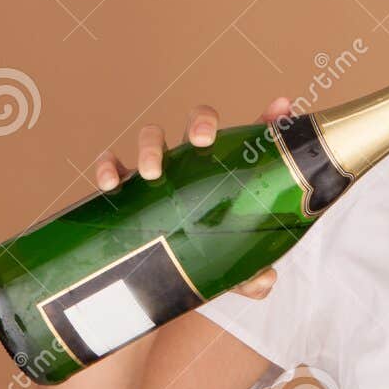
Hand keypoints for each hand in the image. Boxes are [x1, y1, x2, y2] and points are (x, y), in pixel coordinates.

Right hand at [92, 96, 293, 299]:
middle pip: (196, 121)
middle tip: (202, 141)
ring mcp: (158, 169)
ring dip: (150, 147)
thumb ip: (250, 272)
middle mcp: (192, 162)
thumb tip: (264, 280)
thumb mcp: (231, 263)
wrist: (164, 274)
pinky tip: (110, 185)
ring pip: (152, 136)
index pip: (249, 138)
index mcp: (225, 170)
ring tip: (152, 173)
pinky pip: (111, 164)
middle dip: (200, 121)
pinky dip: (107, 166)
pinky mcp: (126, 185)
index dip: (268, 119)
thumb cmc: (205, 257)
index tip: (281, 107)